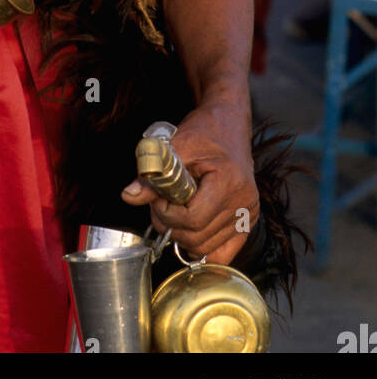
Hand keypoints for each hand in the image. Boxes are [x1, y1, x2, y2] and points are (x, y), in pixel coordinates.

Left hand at [120, 104, 257, 264]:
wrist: (228, 124)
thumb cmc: (204, 131)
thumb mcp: (175, 147)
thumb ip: (152, 175)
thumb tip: (129, 195)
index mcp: (229, 182)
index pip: (192, 218)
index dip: (166, 213)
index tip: (158, 196)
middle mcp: (244, 202)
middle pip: (198, 237)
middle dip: (170, 225)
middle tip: (160, 204)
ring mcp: (249, 214)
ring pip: (206, 248)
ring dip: (182, 235)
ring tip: (174, 211)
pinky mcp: (248, 222)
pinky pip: (223, 253)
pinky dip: (202, 247)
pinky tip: (189, 229)